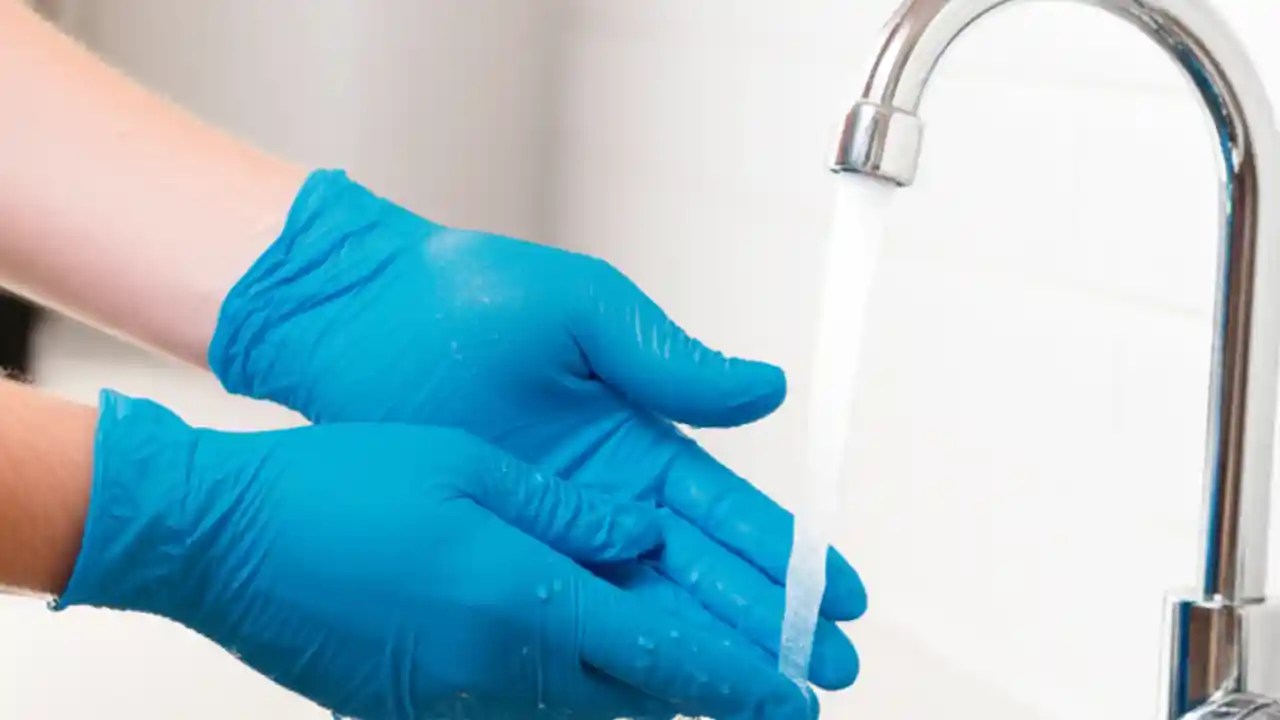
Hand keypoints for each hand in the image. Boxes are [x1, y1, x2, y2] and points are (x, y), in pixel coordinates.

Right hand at [56, 391, 814, 719]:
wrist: (222, 540)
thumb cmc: (343, 483)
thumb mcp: (470, 470)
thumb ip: (568, 514)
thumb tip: (641, 536)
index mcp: (519, 597)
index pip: (662, 654)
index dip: (739, 679)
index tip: (796, 697)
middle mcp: (495, 668)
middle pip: (635, 698)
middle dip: (705, 691)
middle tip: (764, 683)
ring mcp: (451, 699)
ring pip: (582, 712)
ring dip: (641, 693)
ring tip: (688, 671)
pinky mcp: (413, 711)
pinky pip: (520, 711)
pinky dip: (570, 693)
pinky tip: (579, 660)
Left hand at [209, 170, 865, 688]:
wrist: (359, 315)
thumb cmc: (471, 293)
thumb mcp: (586, 313)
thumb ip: (670, 362)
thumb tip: (770, 392)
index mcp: (639, 437)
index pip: (730, 513)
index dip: (787, 559)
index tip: (840, 600)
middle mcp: (604, 498)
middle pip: (701, 577)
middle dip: (766, 627)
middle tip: (825, 678)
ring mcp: (550, 534)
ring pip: (641, 608)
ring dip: (703, 656)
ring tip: (764, 703)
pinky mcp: (495, 556)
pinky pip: (561, 616)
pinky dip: (606, 658)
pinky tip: (654, 696)